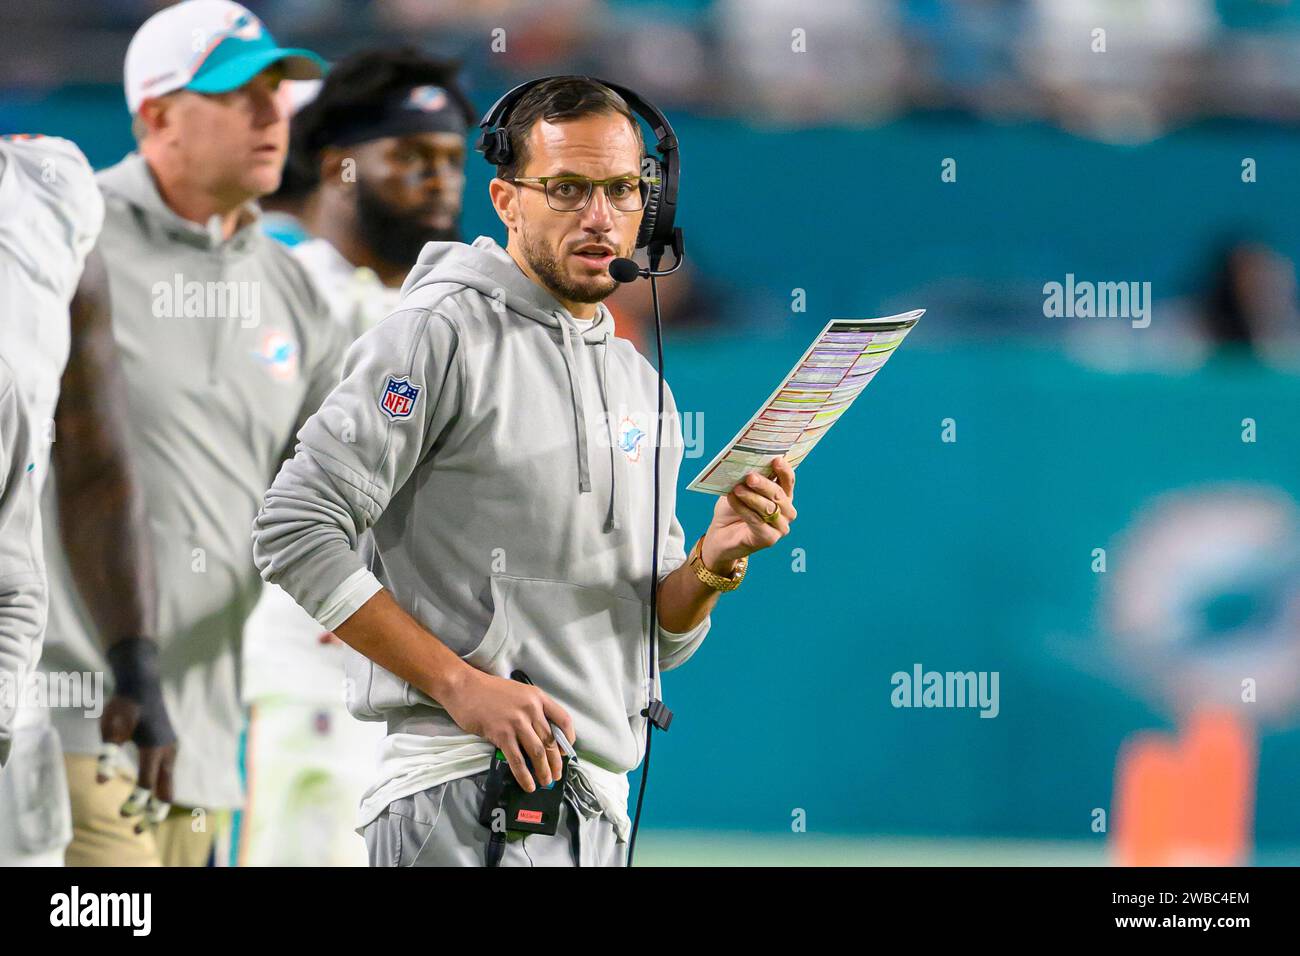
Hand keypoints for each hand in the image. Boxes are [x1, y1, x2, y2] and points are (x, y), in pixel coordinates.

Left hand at [100, 694, 177, 829]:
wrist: (142, 684)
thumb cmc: (124, 705)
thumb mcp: (110, 729)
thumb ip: (107, 756)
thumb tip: (101, 781)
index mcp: (155, 749)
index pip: (147, 784)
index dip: (136, 802)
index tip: (123, 816)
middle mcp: (168, 751)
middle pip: (165, 790)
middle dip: (153, 812)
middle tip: (139, 831)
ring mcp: (171, 747)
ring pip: (168, 781)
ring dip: (157, 801)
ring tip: (146, 817)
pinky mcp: (169, 744)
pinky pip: (168, 772)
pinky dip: (160, 787)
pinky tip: (152, 791)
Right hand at [441, 667, 575, 792]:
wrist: (464, 687)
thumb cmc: (489, 691)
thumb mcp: (518, 693)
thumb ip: (532, 710)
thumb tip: (541, 735)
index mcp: (538, 697)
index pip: (563, 719)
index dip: (568, 739)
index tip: (566, 751)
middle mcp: (531, 709)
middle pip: (551, 740)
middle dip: (556, 762)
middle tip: (557, 775)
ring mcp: (517, 722)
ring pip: (538, 752)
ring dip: (544, 771)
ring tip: (546, 783)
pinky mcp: (501, 734)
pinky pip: (518, 760)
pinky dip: (525, 775)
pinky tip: (528, 785)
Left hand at [704, 455, 797, 568]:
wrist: (721, 535)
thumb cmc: (733, 510)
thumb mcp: (740, 489)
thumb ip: (748, 479)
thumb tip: (747, 465)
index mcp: (783, 496)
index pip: (788, 481)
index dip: (784, 470)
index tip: (775, 459)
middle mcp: (787, 512)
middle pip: (778, 494)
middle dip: (764, 484)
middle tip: (749, 476)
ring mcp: (781, 527)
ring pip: (768, 508)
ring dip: (751, 497)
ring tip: (737, 488)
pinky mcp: (770, 539)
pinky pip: (756, 521)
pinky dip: (743, 509)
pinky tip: (732, 499)